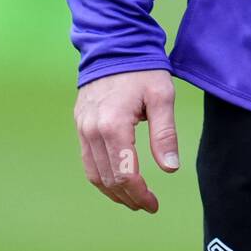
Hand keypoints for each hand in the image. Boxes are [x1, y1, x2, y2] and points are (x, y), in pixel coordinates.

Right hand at [73, 70, 178, 212]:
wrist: (114, 44)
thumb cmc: (142, 69)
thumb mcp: (162, 96)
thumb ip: (165, 133)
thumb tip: (170, 168)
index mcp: (113, 125)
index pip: (124, 174)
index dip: (140, 194)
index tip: (154, 205)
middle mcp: (92, 131)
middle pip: (108, 179)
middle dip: (128, 197)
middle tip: (147, 205)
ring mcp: (82, 128)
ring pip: (94, 174)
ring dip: (113, 192)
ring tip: (133, 199)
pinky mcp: (80, 124)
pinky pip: (87, 160)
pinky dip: (101, 176)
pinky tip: (116, 180)